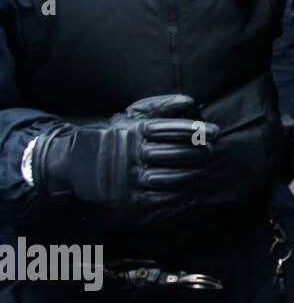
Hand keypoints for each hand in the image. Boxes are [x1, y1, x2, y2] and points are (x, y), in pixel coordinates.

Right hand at [32, 94, 218, 229]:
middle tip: (210, 152)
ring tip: (202, 170)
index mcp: (133, 132)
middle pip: (177, 154)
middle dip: (199, 153)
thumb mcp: (128, 118)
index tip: (214, 132)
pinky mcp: (130, 202)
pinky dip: (182, 195)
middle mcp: (132, 155)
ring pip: (173, 177)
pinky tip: (192, 191)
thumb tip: (189, 100)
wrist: (71, 168)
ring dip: (193, 173)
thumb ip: (158, 107)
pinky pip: (164, 199)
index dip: (196, 130)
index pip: (172, 130)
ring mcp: (131, 180)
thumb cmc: (108, 140)